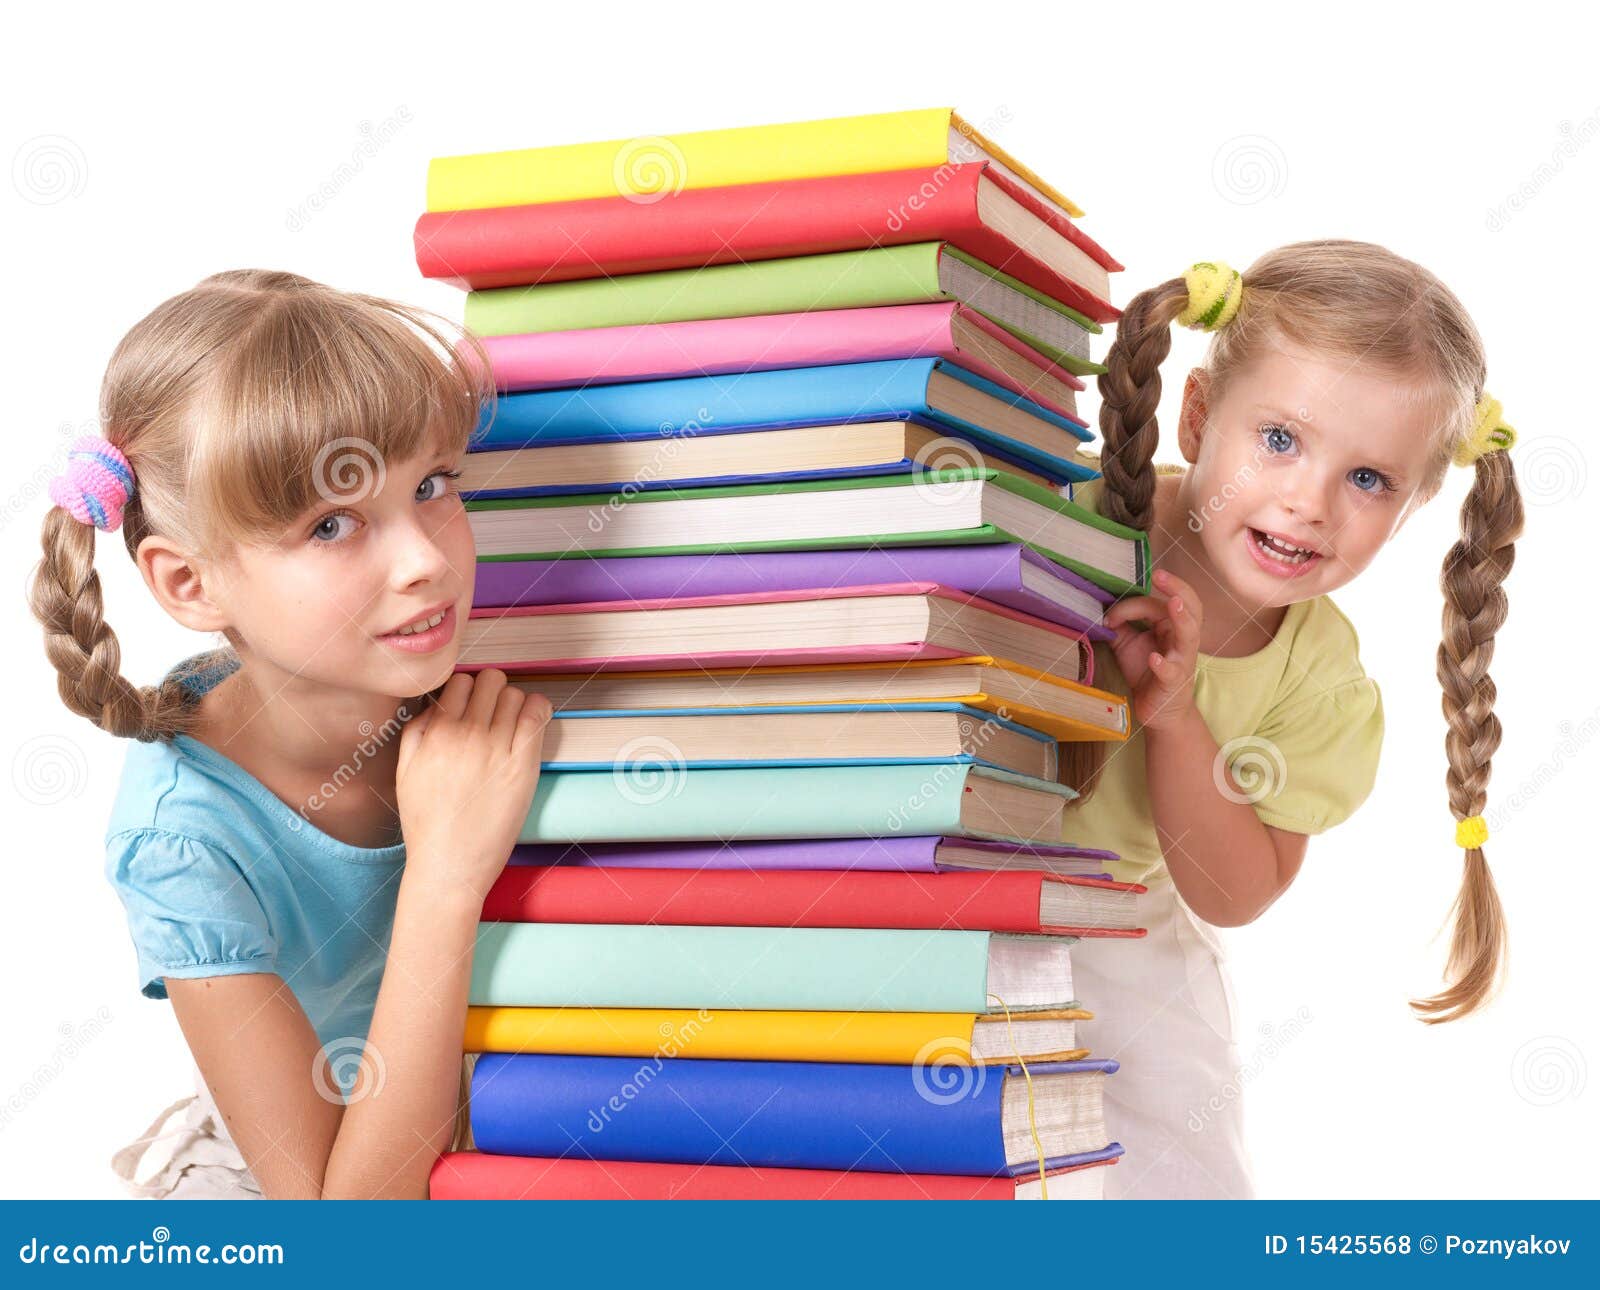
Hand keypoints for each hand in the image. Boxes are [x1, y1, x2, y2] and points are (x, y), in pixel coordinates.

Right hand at [394, 669, 551, 902]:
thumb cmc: (426, 823)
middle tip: (493, 714)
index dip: (468, 690)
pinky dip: (538, 710)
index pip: (460, 681)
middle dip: (492, 692)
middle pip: (491, 680)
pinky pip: (537, 715)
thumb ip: (417, 730)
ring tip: (510, 725)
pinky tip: (532, 721)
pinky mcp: (523, 766)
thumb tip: (439, 702)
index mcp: (435, 733)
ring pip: (515, 695)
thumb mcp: (405, 771)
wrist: (449, 866)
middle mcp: (466, 735)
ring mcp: (496, 749)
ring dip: (515, 704)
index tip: (472, 706)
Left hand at [1104, 568, 1202, 731]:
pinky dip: (1164, 664)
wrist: (1158, 711)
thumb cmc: (1146, 671)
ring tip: (1173, 603)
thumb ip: (1119, 624)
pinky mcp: (1174, 682)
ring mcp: (1181, 660)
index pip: (1157, 604)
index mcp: (1172, 626)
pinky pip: (1172, 671)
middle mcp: (1182, 639)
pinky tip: (1154, 659)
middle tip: (1161, 574)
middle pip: (1190, 607)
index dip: (1132, 605)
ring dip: (1181, 618)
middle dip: (1177, 588)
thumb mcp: (1128, 643)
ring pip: (1189, 634)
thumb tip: (1102, 608)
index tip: (1109, 616)